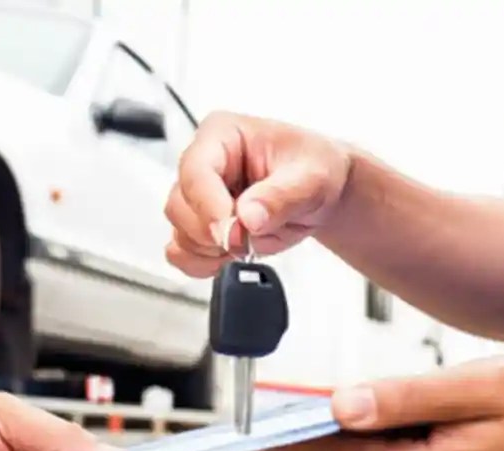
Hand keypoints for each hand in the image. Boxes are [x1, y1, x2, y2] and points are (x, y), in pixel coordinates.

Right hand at [165, 111, 352, 276]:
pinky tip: (233, 255)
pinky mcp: (199, 226)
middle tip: (250, 238)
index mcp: (222, 134)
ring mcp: (198, 198)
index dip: (210, 206)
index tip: (233, 231)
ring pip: (180, 233)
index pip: (196, 171)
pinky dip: (205, 263)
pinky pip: (182, 253)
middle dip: (214, 232)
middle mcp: (202, 163)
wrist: (323, 194)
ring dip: (213, 249)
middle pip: (179, 206)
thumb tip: (248, 217)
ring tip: (250, 241)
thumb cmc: (315, 169)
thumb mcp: (311, 178)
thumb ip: (281, 196)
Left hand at [263, 355, 503, 450]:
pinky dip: (431, 442)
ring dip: (410, 426)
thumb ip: (404, 398)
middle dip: (372, 416)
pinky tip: (473, 422)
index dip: (297, 437)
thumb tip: (338, 407)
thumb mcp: (480, 386)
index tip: (251, 432)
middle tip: (417, 382)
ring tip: (469, 402)